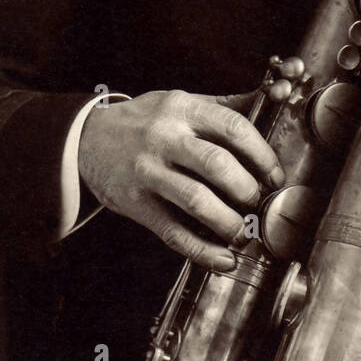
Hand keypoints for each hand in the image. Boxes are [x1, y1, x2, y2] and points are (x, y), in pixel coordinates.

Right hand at [78, 89, 283, 269]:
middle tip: (259, 202)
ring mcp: (148, 172)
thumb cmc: (144, 120)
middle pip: (217, 165)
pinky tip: (223, 260)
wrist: (85, 139)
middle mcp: (165, 137)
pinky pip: (174, 232)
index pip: (233, 128)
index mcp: (183, 108)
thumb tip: (275, 100)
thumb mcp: (179, 101)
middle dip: (247, 189)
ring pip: (196, 201)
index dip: (262, 154)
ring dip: (229, 223)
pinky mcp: (136, 204)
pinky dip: (202, 251)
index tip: (274, 175)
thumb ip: (224, 105)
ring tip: (245, 233)